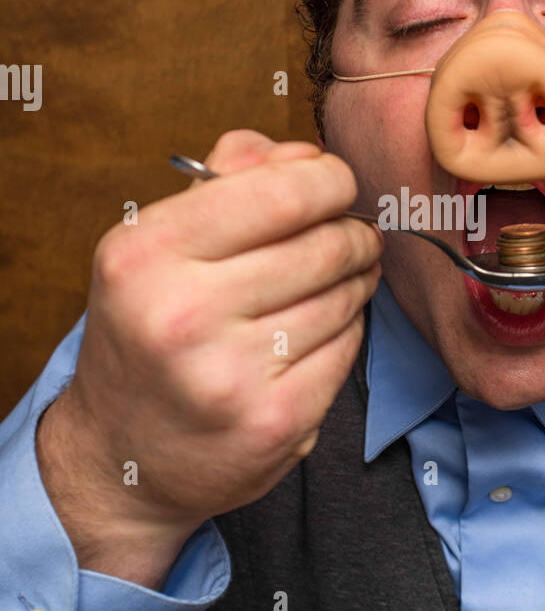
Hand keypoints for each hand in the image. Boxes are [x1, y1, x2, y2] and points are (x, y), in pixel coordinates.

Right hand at [49, 131, 381, 541]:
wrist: (122, 457)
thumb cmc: (148, 332)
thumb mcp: (157, 244)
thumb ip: (229, 180)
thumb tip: (309, 153)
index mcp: (145, 254)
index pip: (281, 193)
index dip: (329, 179)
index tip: (335, 184)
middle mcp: (182, 315)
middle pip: (325, 244)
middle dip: (353, 233)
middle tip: (353, 235)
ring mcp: (231, 376)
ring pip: (344, 297)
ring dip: (355, 280)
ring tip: (337, 279)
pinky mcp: (276, 422)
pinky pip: (347, 349)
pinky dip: (346, 331)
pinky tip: (320, 330)